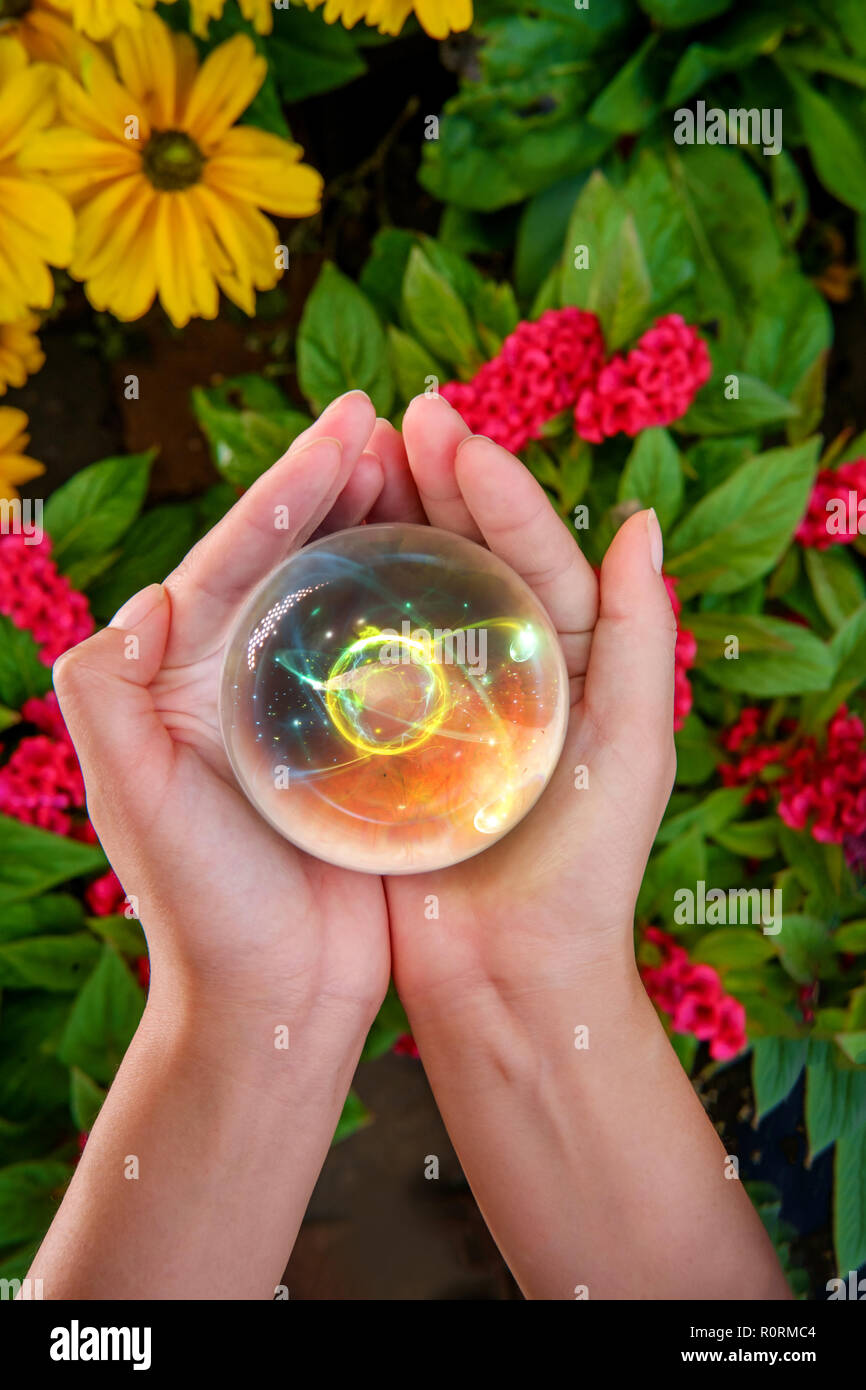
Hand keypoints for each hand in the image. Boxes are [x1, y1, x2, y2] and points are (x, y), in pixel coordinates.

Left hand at [54, 391, 391, 1031]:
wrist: (274, 999)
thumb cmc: (202, 905)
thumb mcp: (133, 797)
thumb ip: (107, 694)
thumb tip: (141, 598)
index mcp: (188, 677)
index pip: (237, 556)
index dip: (290, 485)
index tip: (350, 425)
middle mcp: (246, 683)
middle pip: (298, 559)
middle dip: (342, 486)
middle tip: (399, 423)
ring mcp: (311, 713)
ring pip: (353, 597)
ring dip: (389, 529)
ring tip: (434, 468)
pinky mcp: (367, 750)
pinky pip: (399, 660)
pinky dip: (426, 607)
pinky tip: (466, 569)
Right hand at [378, 393, 676, 1015]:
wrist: (508, 974)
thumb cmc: (581, 867)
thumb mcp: (631, 746)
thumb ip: (636, 635)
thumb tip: (640, 520)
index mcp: (566, 657)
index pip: (534, 554)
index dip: (499, 493)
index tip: (456, 439)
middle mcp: (500, 665)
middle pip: (469, 556)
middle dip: (437, 483)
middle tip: (400, 417)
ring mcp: (437, 698)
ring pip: (410, 590)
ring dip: (387, 520)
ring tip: (357, 455)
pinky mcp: (382, 736)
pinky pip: (361, 656)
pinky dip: (341, 601)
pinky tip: (312, 551)